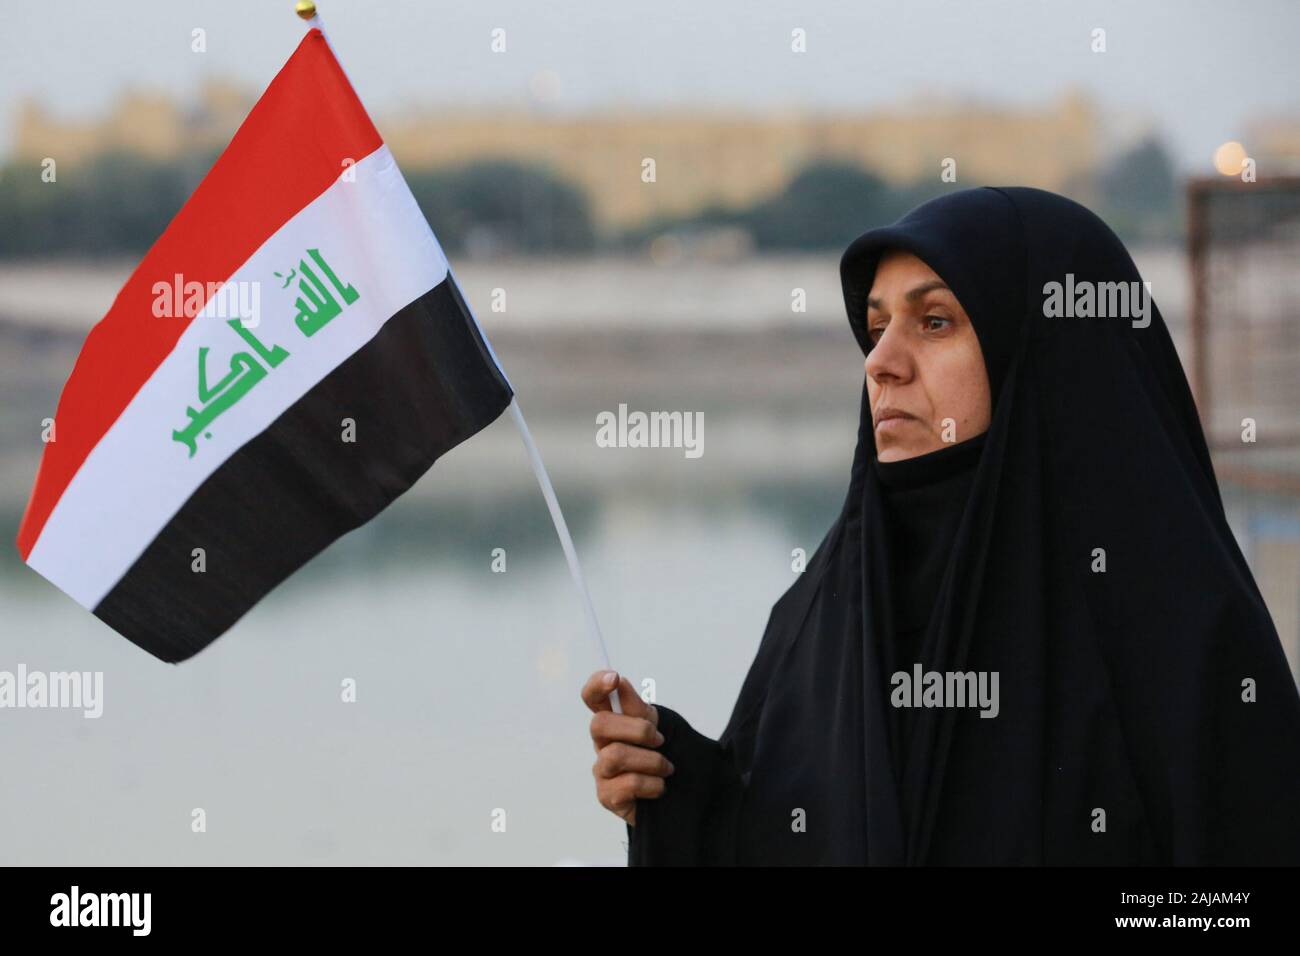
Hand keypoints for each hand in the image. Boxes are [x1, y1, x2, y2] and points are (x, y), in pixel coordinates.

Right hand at [582, 669, 674, 826]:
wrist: (686, 794)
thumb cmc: (667, 756)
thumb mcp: (661, 726)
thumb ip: (639, 708)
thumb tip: (621, 683)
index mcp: (614, 722)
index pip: (593, 698)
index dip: (596, 685)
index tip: (614, 678)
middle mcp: (603, 744)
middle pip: (599, 724)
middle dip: (637, 729)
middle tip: (660, 740)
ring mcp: (602, 770)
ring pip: (615, 755)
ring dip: (651, 761)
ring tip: (667, 768)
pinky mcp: (607, 796)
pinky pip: (627, 784)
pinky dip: (652, 784)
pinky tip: (660, 787)